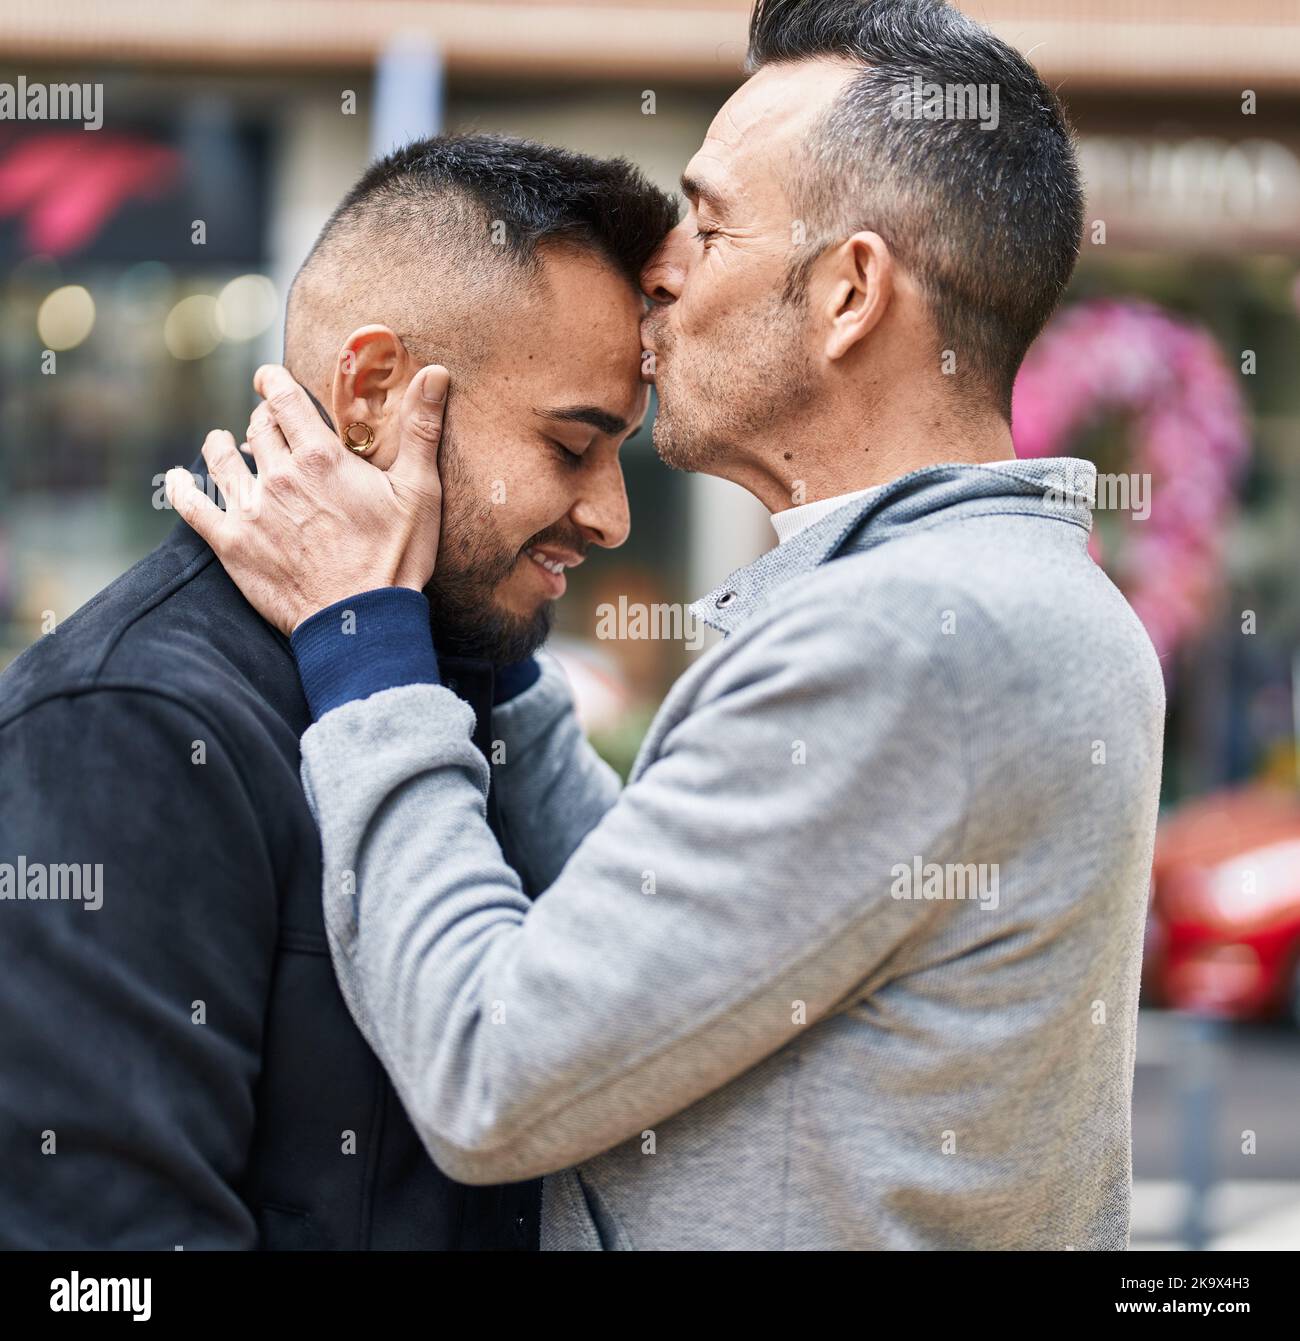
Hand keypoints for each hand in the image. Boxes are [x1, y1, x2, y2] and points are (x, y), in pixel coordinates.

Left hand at [166, 363, 447, 634]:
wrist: (361, 623)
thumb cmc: (395, 559)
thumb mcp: (420, 490)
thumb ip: (422, 428)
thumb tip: (436, 372)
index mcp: (321, 456)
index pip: (284, 399)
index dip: (273, 382)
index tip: (269, 377)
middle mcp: (279, 475)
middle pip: (257, 428)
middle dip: (261, 419)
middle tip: (266, 422)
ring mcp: (250, 509)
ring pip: (222, 459)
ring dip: (221, 445)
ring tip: (223, 441)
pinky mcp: (232, 544)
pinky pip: (193, 507)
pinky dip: (180, 489)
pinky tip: (175, 479)